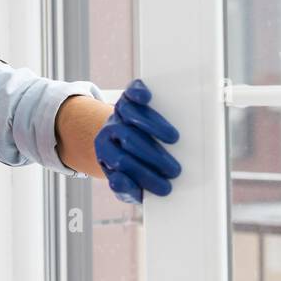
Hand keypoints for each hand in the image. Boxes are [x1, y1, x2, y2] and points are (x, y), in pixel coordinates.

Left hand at [94, 79, 180, 203]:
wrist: (127, 140)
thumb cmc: (132, 165)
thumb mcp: (126, 182)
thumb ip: (124, 188)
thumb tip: (118, 182)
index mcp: (105, 151)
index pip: (121, 162)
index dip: (143, 176)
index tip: (166, 188)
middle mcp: (110, 129)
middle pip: (128, 138)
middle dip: (153, 156)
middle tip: (175, 170)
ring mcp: (119, 111)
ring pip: (130, 113)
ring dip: (152, 125)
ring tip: (174, 139)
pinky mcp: (128, 96)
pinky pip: (130, 92)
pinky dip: (138, 93)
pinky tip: (148, 98)